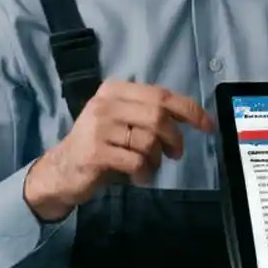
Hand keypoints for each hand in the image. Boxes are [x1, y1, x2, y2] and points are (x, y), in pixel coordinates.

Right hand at [24, 80, 214, 220]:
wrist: (60, 170)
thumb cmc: (99, 144)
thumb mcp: (121, 121)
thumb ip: (148, 114)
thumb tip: (190, 118)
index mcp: (115, 90)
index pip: (161, 95)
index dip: (190, 110)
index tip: (207, 125)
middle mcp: (105, 104)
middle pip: (158, 116)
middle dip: (175, 138)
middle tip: (175, 153)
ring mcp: (98, 127)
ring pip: (149, 140)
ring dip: (156, 159)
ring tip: (148, 166)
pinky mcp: (95, 153)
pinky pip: (136, 161)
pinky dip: (145, 173)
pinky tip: (139, 177)